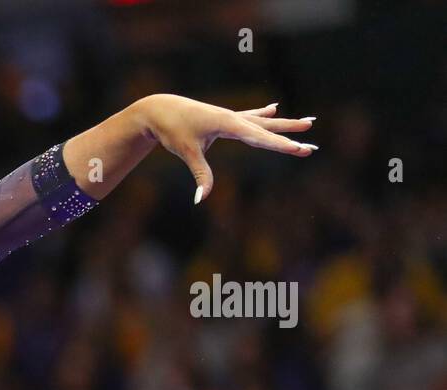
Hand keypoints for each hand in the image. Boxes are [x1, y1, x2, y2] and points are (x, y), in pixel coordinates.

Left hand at [136, 94, 316, 203]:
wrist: (159, 109)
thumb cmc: (172, 130)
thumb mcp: (186, 152)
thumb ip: (200, 175)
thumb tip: (202, 199)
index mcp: (228, 123)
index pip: (259, 137)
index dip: (280, 144)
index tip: (298, 149)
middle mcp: (233, 117)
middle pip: (267, 129)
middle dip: (290, 136)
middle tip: (312, 142)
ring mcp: (230, 116)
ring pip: (263, 122)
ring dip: (285, 123)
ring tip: (309, 122)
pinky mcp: (223, 118)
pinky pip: (248, 117)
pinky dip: (262, 114)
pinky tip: (274, 108)